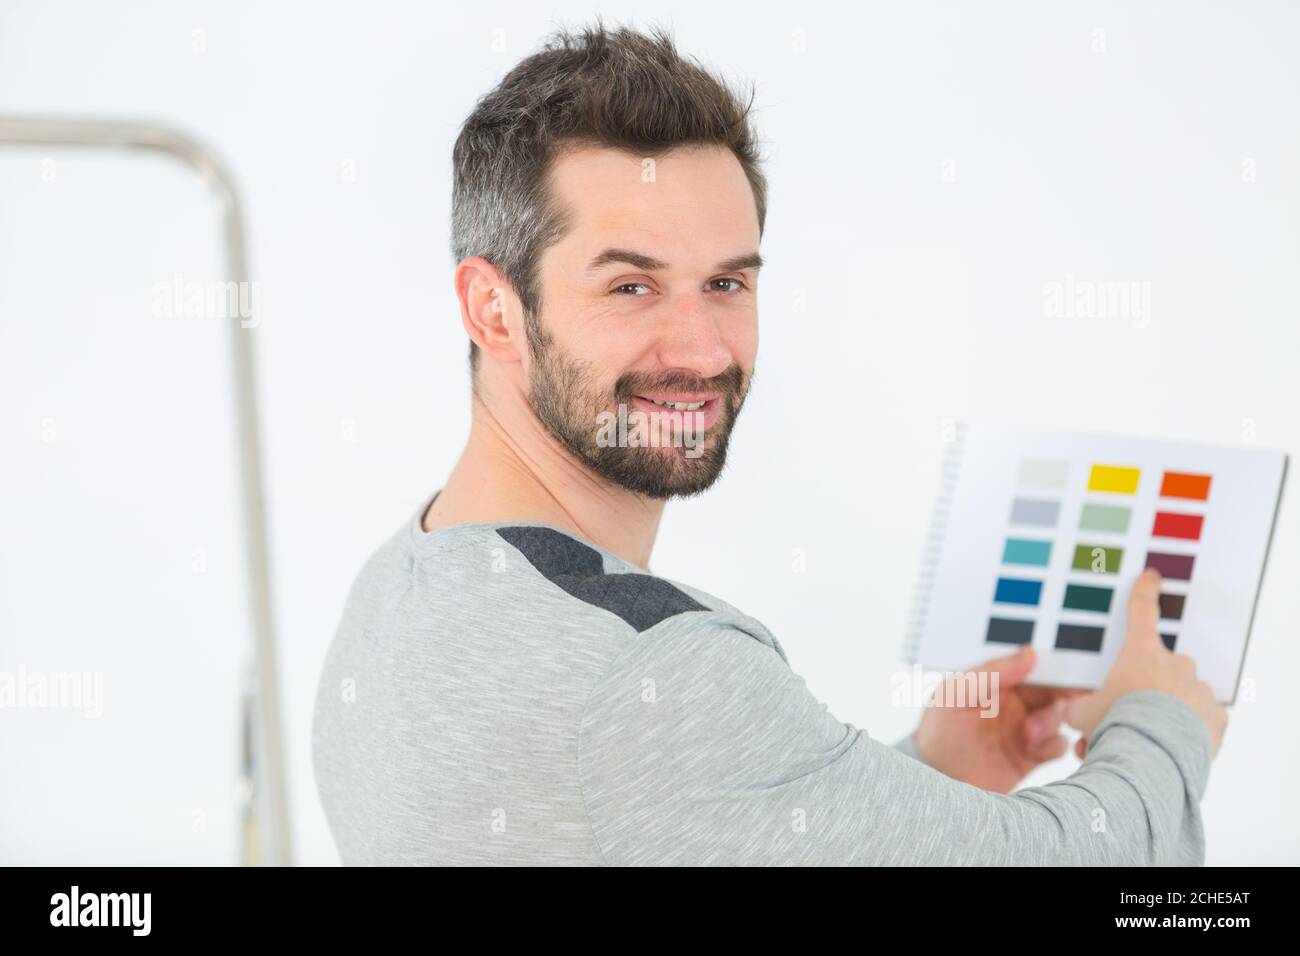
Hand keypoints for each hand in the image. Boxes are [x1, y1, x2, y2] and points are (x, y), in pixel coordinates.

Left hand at [913, 644, 1085, 792]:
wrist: (936, 782)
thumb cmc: (937, 735)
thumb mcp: (956, 696)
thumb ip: (991, 673)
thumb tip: (1028, 654)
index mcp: (993, 682)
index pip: (1029, 666)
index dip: (1050, 666)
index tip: (1067, 668)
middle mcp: (1012, 703)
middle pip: (1050, 689)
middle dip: (1059, 694)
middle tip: (1063, 699)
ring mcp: (1023, 728)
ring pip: (1057, 715)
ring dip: (1051, 721)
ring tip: (1030, 734)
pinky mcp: (1030, 755)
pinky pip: (1058, 744)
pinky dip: (1054, 744)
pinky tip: (1034, 750)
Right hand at [1064, 568, 1226, 758]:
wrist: (1152, 755)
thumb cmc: (1116, 726)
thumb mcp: (1083, 715)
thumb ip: (1079, 708)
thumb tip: (1073, 712)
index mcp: (1141, 654)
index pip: (1141, 612)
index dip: (1144, 592)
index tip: (1151, 577)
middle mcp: (1175, 665)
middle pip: (1159, 670)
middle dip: (1144, 692)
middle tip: (1126, 720)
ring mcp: (1199, 690)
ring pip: (1180, 698)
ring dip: (1165, 715)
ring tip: (1145, 745)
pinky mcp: (1216, 718)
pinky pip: (1201, 721)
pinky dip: (1187, 732)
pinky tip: (1169, 749)